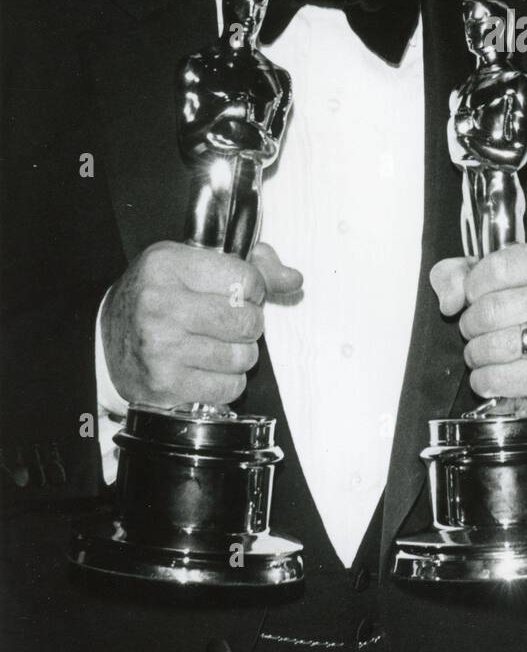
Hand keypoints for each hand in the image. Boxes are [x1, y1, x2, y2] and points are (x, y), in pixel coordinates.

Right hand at [101, 241, 302, 407]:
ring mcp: (160, 347)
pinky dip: (227, 381)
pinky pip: (228, 387)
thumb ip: (253, 265)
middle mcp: (160, 304)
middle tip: (228, 323)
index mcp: (168, 264)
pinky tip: (207, 368)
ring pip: (243, 356)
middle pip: (247, 320)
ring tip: (215, 345)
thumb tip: (294, 279)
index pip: (246, 280)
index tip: (237, 295)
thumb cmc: (160, 296)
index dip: (252, 290)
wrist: (108, 337)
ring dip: (239, 355)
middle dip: (248, 324)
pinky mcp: (164, 384)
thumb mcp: (197, 263)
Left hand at [430, 244, 526, 412]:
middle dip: (470, 324)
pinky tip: (490, 374)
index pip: (499, 266)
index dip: (473, 284)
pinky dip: (483, 379)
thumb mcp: (492, 280)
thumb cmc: (525, 316)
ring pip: (493, 345)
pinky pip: (498, 377)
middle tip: (476, 329)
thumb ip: (456, 275)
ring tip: (483, 352)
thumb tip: (450, 301)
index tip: (473, 295)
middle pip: (491, 309)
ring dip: (476, 353)